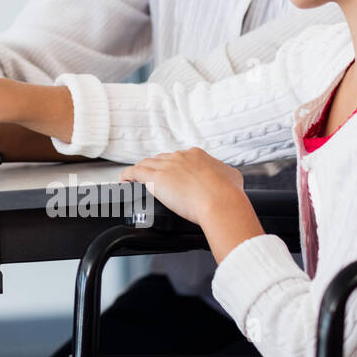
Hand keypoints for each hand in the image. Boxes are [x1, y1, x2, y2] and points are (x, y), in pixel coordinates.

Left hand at [119, 148, 246, 226]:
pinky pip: (134, 172)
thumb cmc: (228, 193)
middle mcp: (179, 156)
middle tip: (158, 182)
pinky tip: (124, 180)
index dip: (175, 168)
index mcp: (196, 155)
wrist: (220, 202)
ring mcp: (166, 165)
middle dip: (159, 170)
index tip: (175, 177)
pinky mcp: (155, 178)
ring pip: (147, 164)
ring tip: (136, 180)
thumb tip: (225, 175)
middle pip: (162, 160)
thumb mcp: (232, 176)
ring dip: (142, 171)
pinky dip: (128, 175)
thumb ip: (224, 172)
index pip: (179, 158)